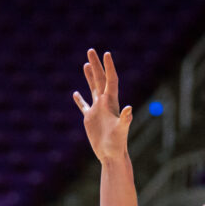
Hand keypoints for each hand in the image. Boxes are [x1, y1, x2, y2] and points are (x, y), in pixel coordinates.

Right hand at [73, 49, 131, 163]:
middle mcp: (104, 103)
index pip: (111, 80)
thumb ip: (125, 119)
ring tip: (86, 64)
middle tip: (91, 50)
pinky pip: (84, 106)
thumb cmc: (118, 144)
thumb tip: (129, 110)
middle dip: (96, 65)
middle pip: (100, 79)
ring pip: (92, 89)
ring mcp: (97, 110)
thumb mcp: (121, 131)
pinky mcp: (90, 119)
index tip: (106, 53)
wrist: (111, 155)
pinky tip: (75, 93)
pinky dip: (80, 99)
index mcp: (112, 103)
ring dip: (89, 77)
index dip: (109, 67)